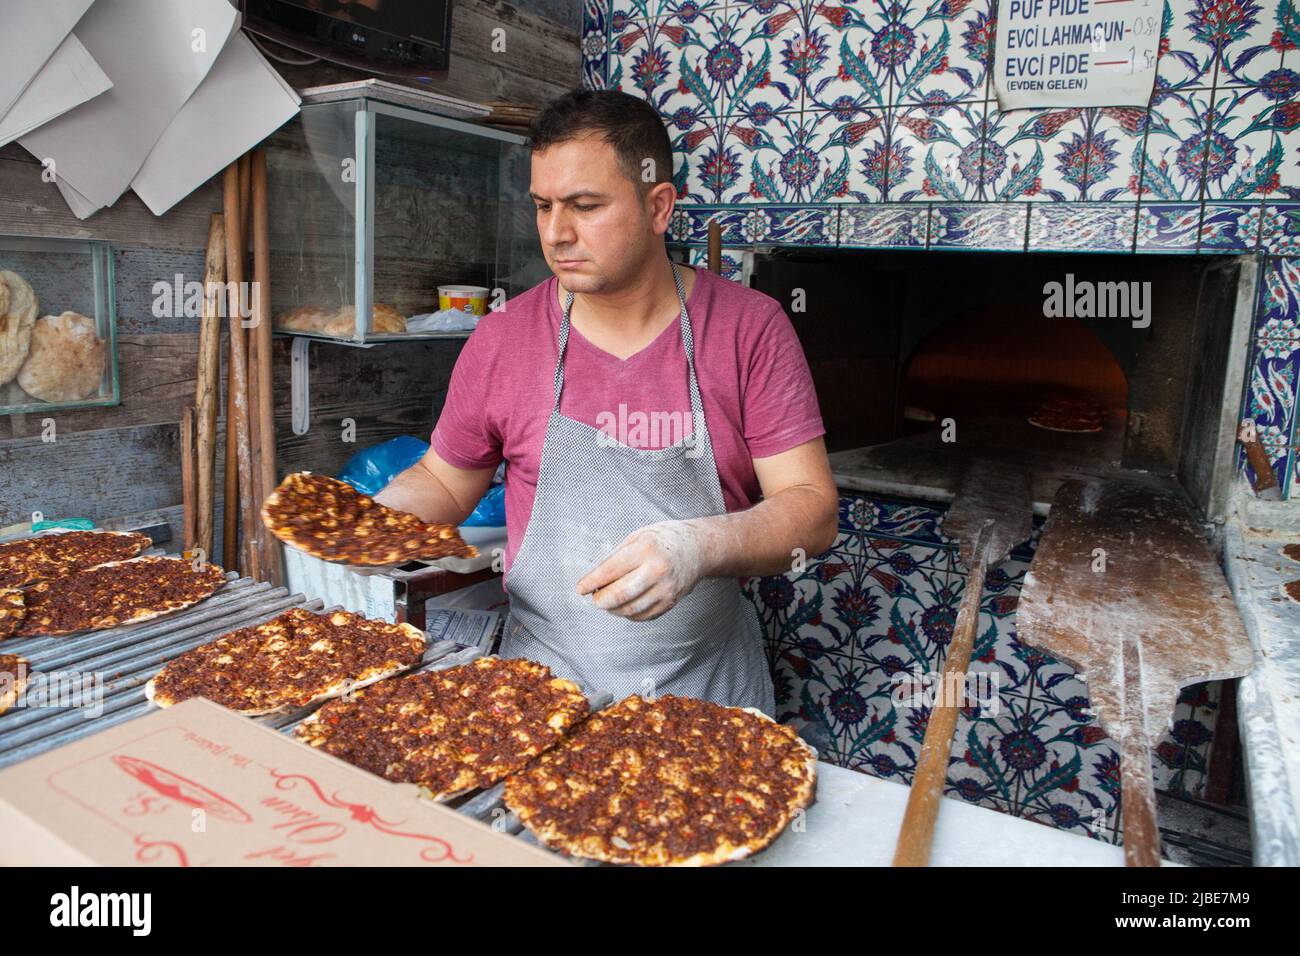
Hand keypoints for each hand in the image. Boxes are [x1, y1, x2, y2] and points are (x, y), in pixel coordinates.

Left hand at [575, 519, 713, 620]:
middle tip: (595, 597)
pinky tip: (625, 605)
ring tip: (608, 601)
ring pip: (630, 609)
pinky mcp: (670, 602)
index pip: (610, 571)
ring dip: (613, 609)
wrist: (697, 549)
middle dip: (600, 599)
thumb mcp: (637, 537)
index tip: (580, 588)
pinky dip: (628, 614)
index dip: (591, 582)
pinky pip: (643, 616)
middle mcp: (657, 570)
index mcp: (645, 549)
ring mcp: (666, 589)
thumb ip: (615, 557)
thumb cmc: (663, 540)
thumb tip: (594, 579)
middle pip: (620, 595)